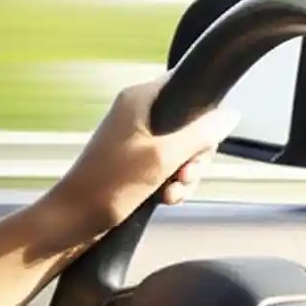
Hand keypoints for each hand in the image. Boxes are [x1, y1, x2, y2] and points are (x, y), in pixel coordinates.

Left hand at [44, 75, 238, 240]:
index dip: (205, 112)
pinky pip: (172, 166)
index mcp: (141, 99)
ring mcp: (140, 139)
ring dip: (186, 175)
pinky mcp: (139, 162)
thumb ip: (202, 134)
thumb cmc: (111, 184)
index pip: (188, 86)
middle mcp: (141, 114)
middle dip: (196, 155)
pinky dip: (174, 184)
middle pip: (193, 125)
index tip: (204, 139)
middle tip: (185, 174)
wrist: (72, 220)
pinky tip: (166, 198)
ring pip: (186, 150)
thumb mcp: (164, 157)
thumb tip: (233, 114)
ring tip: (172, 193)